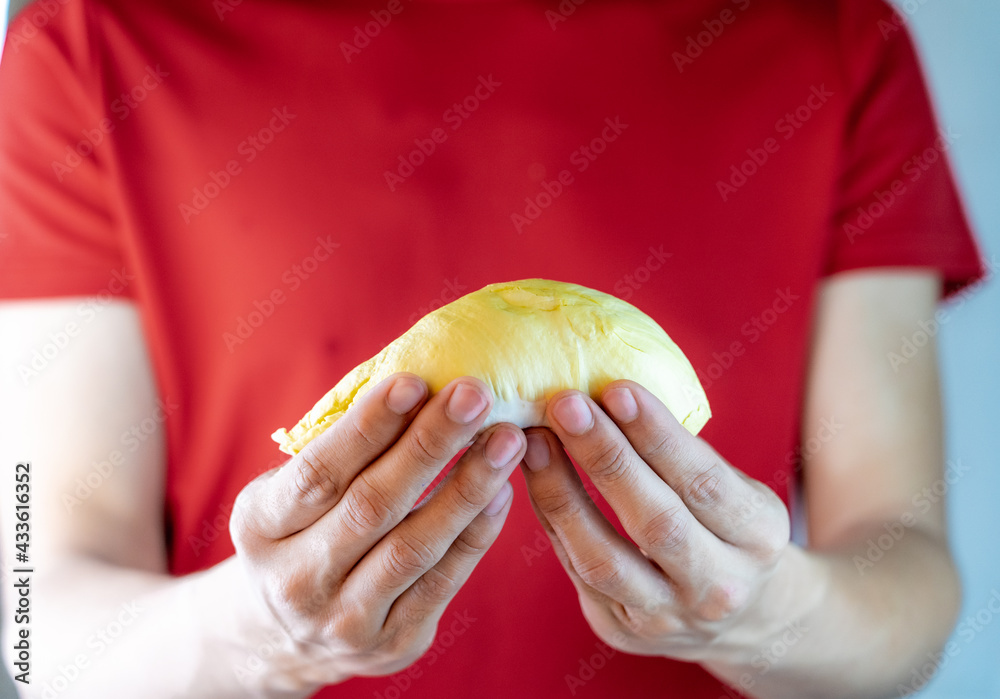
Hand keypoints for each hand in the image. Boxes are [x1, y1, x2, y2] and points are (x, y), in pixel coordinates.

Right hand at [229, 374, 524, 688]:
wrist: (286, 633)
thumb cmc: (302, 532)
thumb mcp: (292, 493)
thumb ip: (340, 450)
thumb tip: (417, 382)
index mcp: (260, 527)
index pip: (318, 473)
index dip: (367, 427)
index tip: (415, 381)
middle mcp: (294, 580)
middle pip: (371, 506)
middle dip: (429, 445)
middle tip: (475, 396)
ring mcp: (343, 620)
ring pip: (413, 547)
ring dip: (466, 488)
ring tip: (506, 439)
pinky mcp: (391, 643)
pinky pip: (442, 582)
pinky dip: (475, 534)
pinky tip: (501, 491)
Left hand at [520, 381, 792, 661]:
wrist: (748, 618)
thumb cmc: (730, 527)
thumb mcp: (737, 490)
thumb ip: (683, 453)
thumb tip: (610, 388)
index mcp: (759, 537)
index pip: (704, 482)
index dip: (658, 436)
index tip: (617, 389)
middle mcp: (718, 586)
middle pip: (655, 522)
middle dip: (604, 457)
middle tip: (564, 404)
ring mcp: (668, 618)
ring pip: (603, 560)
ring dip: (561, 494)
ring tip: (533, 441)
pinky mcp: (623, 631)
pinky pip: (577, 572)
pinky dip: (552, 521)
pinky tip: (533, 477)